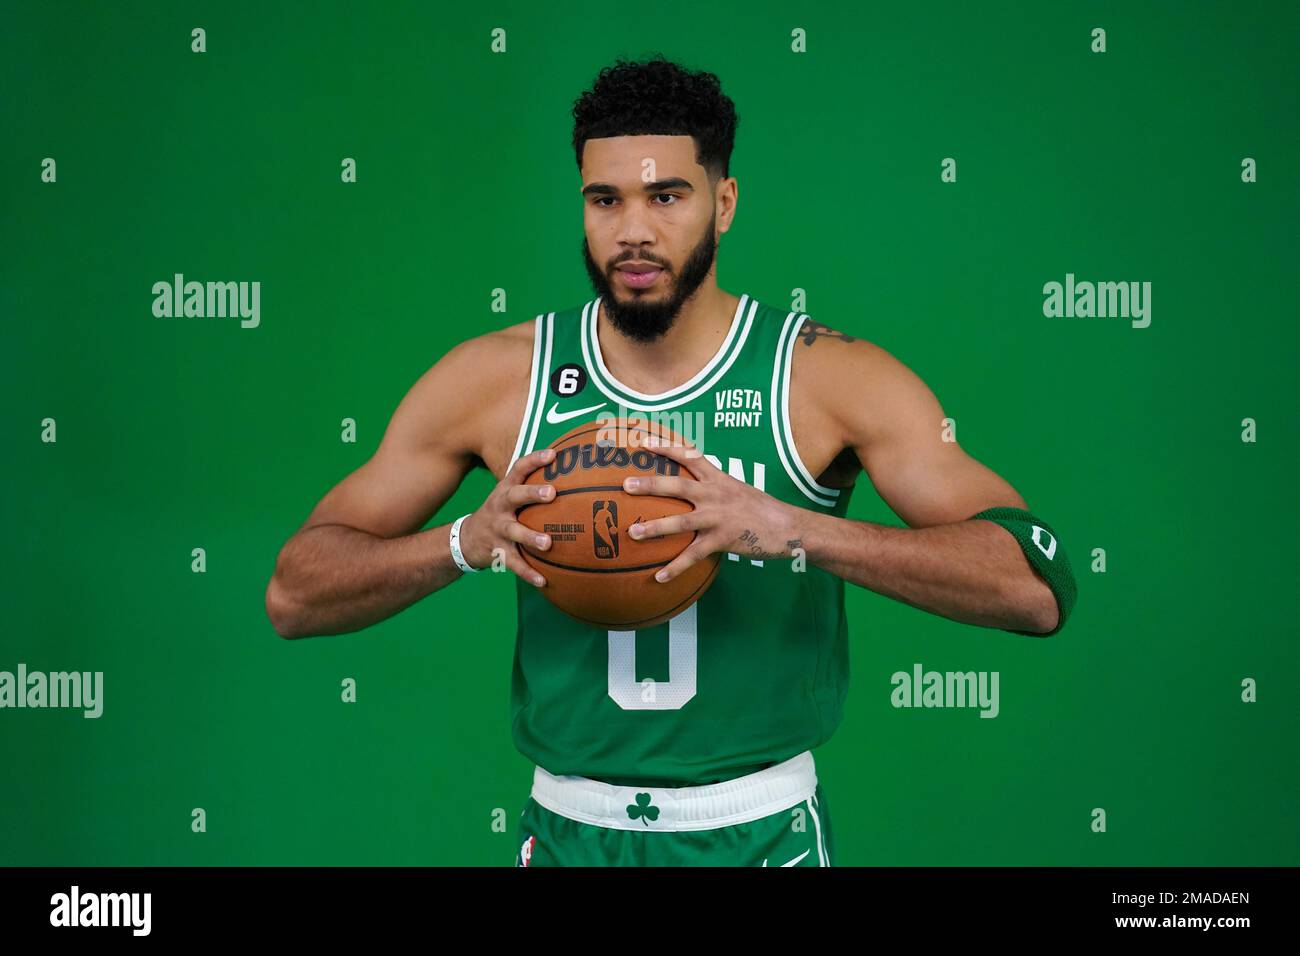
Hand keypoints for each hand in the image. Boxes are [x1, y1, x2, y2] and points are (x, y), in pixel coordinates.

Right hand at [458, 448, 555, 585]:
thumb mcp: (509, 495)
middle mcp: (500, 506)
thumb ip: (533, 485)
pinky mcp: (497, 551)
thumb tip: (573, 474)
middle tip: (552, 493)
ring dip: (530, 537)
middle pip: (515, 496)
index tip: (553, 454)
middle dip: (532, 493)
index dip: (535, 460)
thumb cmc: (501, 512)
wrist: (466, 538)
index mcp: (506, 489)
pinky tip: (543, 581)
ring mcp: (497, 529)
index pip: (519, 469)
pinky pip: (514, 563)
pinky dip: (528, 573)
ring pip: (514, 532)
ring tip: (548, 543)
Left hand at [622, 432, 803, 582]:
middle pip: (677, 485)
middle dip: (650, 484)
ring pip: (680, 521)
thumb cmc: (760, 509)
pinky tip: (659, 576)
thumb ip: (714, 487)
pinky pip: (694, 555)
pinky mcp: (723, 539)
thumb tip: (693, 487)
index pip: (689, 455)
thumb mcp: (737, 489)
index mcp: (718, 478)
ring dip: (654, 527)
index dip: (666, 447)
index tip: (643, 442)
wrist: (788, 526)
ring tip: (632, 532)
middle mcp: (715, 494)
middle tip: (625, 484)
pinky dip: (675, 567)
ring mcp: (718, 517)